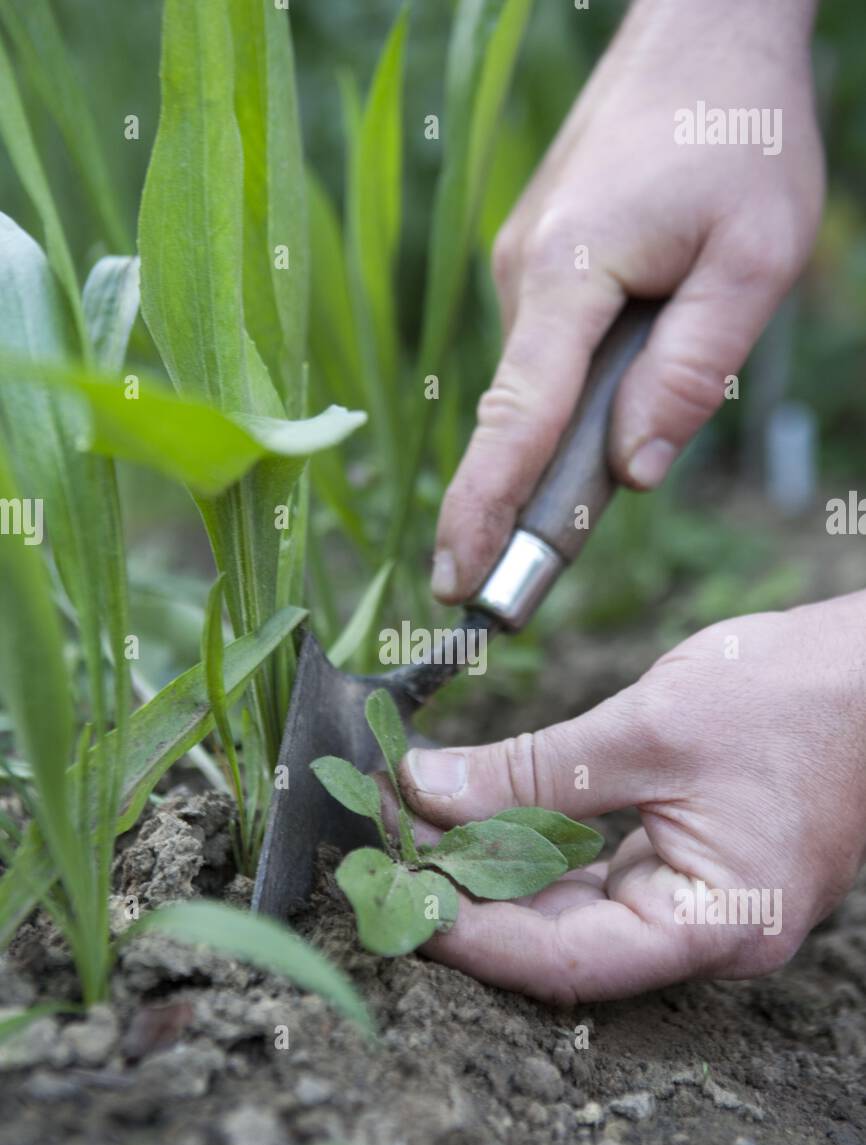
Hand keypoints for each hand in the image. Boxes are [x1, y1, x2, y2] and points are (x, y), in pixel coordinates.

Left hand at [397, 594, 865, 1002]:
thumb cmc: (800, 697)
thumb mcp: (650, 728)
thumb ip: (533, 770)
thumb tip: (426, 789)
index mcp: (713, 928)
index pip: (562, 962)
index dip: (467, 931)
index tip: (392, 886)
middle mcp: (705, 934)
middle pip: (560, 944)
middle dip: (468, 896)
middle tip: (383, 848)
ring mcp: (701, 901)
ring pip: (572, 909)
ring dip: (494, 868)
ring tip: (412, 827)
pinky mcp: (694, 863)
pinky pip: (598, 872)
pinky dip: (536, 845)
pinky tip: (477, 816)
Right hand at [432, 0, 823, 602]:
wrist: (705, 25)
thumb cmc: (741, 132)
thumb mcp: (756, 260)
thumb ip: (692, 373)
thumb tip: (635, 473)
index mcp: (569, 276)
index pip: (514, 420)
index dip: (483, 510)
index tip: (454, 583)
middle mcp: (524, 275)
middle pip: (520, 413)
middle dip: (518, 496)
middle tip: (508, 580)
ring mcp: (523, 262)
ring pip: (541, 380)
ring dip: (575, 419)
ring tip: (641, 389)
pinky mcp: (539, 254)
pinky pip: (552, 343)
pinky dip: (579, 377)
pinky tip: (632, 350)